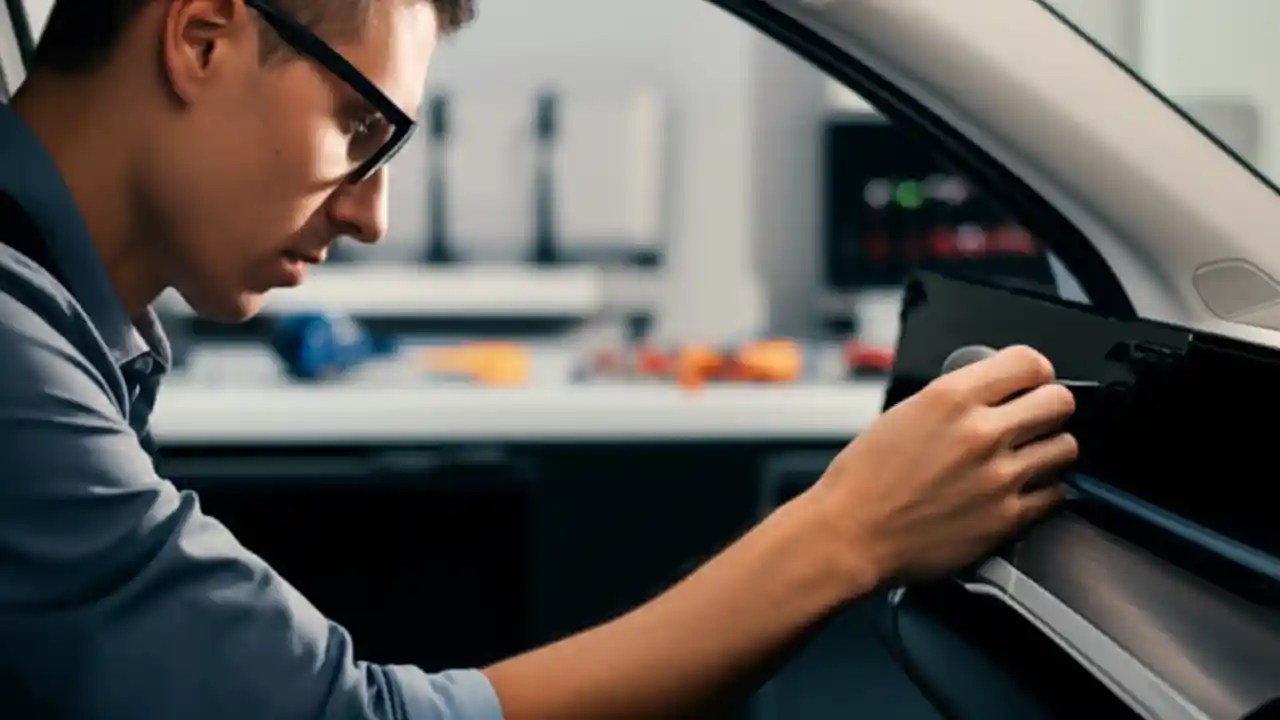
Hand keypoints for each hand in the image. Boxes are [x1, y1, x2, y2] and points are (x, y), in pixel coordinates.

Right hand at [808, 345, 1078, 590]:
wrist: (850, 535)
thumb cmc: (864, 480)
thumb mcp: (904, 414)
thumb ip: (955, 400)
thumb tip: (993, 394)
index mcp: (951, 398)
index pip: (1029, 362)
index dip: (1034, 371)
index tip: (1031, 382)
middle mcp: (981, 433)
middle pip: (1060, 402)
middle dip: (1048, 407)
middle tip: (1033, 419)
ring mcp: (999, 478)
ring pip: (1065, 448)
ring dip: (1048, 449)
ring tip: (1025, 457)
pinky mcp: (1007, 519)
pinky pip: (1056, 494)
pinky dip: (1043, 491)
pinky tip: (1018, 491)